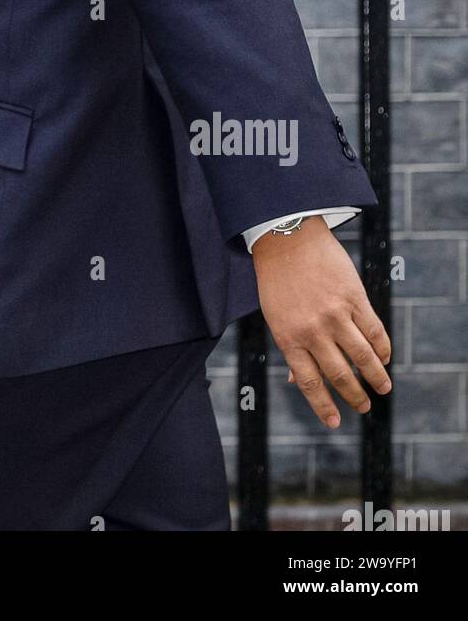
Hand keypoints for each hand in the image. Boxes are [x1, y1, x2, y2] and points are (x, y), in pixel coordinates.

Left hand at [251, 215, 391, 428]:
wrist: (287, 237)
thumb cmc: (277, 279)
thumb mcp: (275, 316)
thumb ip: (291, 348)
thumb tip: (295, 381)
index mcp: (289, 337)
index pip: (309, 383)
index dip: (323, 406)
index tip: (336, 422)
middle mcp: (313, 331)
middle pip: (340, 375)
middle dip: (355, 396)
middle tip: (365, 407)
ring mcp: (335, 314)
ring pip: (363, 357)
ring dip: (376, 377)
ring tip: (383, 388)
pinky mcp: (354, 298)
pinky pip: (374, 330)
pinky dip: (383, 348)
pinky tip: (385, 357)